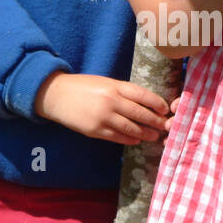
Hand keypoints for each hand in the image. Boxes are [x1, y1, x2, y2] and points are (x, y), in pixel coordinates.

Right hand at [34, 72, 172, 144]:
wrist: (56, 95)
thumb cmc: (82, 87)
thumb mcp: (104, 82)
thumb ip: (122, 92)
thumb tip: (144, 103)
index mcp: (114, 86)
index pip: (143, 95)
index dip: (157, 103)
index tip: (165, 109)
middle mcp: (111, 101)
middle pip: (140, 113)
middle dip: (155, 121)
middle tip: (165, 126)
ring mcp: (103, 117)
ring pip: (131, 128)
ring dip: (145, 133)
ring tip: (154, 135)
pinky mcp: (95, 130)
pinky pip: (117, 137)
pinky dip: (129, 139)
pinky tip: (136, 139)